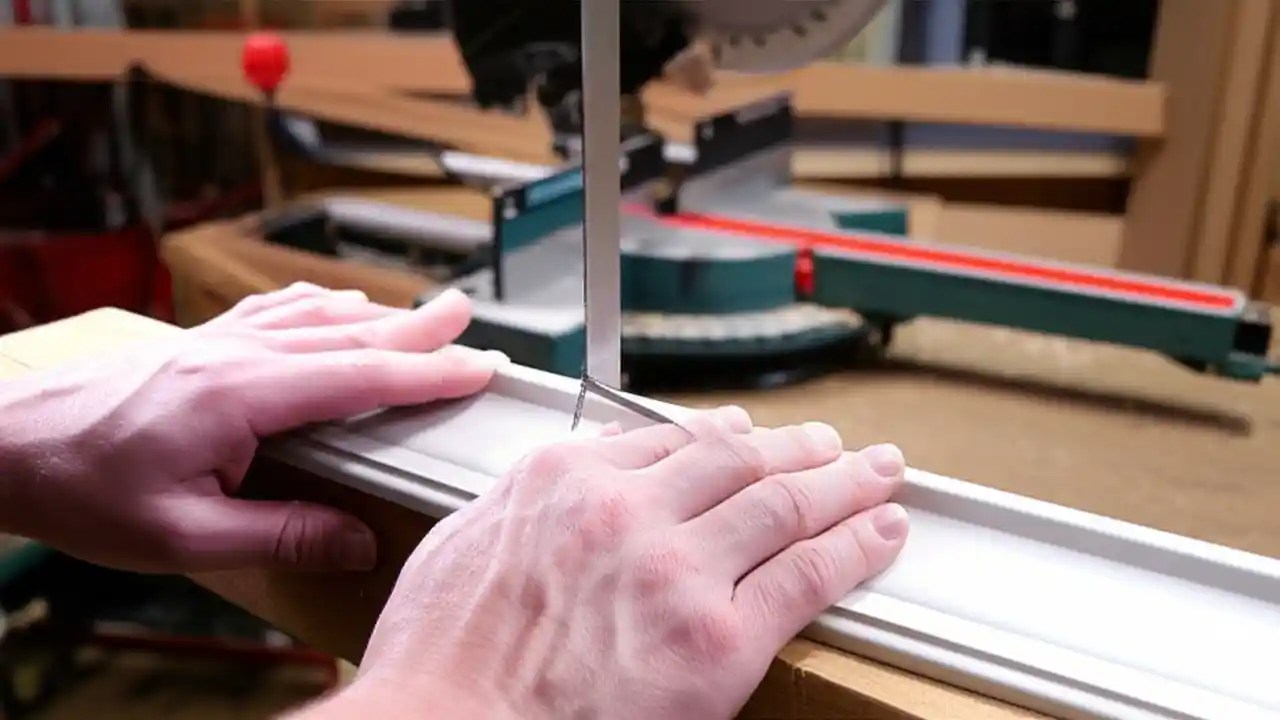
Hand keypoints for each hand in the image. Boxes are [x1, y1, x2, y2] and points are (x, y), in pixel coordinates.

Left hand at [0, 282, 505, 573]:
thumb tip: (356, 540)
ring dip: (377, 312)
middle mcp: (236, 355)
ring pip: (316, 316)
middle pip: (348, 333)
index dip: (427, 373)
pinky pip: (274, 310)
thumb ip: (279, 535)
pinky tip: (334, 303)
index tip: (477, 368)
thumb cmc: (83, 490)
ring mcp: (216, 341)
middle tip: (468, 317)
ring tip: (422, 310)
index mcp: (241, 396)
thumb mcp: (184, 536)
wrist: (5, 446)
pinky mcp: (197, 342)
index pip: (358, 377)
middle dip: (417, 327)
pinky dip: (320, 304)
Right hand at [299, 408, 908, 719]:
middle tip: (828, 445)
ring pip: (783, 504)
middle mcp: (627, 510)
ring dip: (841, 483)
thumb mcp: (462, 545)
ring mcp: (676, 570)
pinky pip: (806, 574)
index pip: (668, 439)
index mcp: (564, 480)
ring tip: (875, 474)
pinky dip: (854, 547)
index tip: (744, 437)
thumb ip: (525, 502)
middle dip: (795, 449)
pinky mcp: (718, 639)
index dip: (722, 438)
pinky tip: (881, 533)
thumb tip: (567, 478)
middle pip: (738, 460)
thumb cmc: (439, 663)